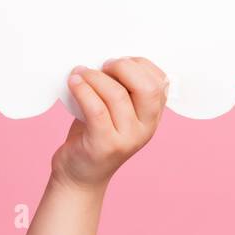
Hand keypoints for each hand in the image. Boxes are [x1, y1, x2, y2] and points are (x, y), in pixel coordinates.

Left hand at [52, 57, 168, 190]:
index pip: (160, 82)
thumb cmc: (93, 136)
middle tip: (103, 66)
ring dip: (95, 77)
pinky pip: (96, 109)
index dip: (139, 64)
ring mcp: (127, 139)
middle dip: (124, 67)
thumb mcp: (115, 112)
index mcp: (152, 117)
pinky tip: (73, 82)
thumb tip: (105, 59)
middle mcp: (145, 129)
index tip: (118, 62)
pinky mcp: (104, 144)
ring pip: (118, 95)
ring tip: (80, 73)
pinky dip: (83, 90)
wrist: (79, 175)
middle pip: (147, 88)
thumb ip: (120, 89)